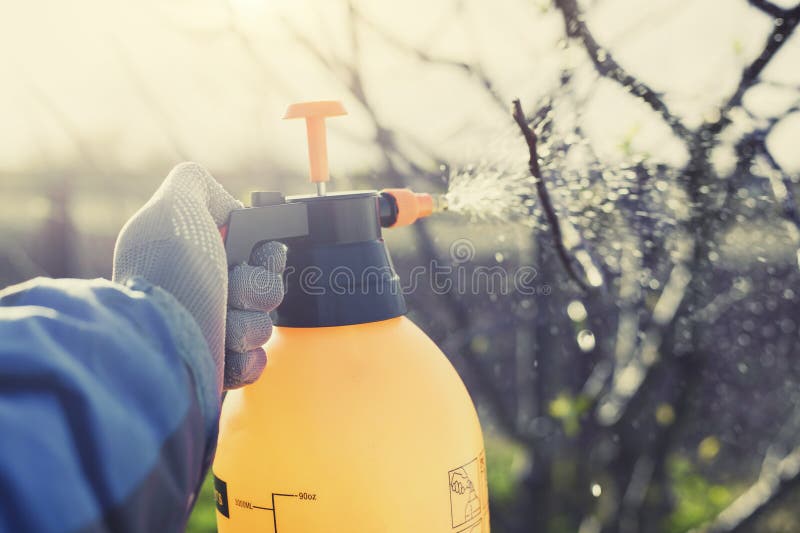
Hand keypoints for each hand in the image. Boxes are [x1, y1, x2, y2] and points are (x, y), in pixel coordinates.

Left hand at [112, 162, 284, 392]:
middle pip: (268, 288)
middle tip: (229, 293)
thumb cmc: (165, 276)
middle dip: (256, 291)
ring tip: (220, 327)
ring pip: (264, 326)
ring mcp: (213, 329)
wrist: (153, 346)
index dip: (267, 255)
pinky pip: (256, 360)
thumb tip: (222, 202)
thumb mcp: (174, 207)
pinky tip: (227, 351)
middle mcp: (208, 289)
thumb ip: (194, 184)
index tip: (253, 258)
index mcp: (202, 254)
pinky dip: (247, 359)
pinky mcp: (217, 365)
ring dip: (249, 327)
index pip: (261, 251)